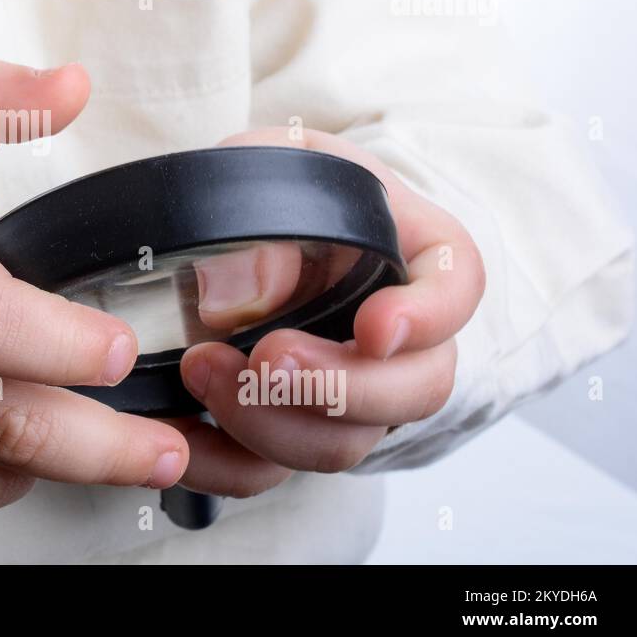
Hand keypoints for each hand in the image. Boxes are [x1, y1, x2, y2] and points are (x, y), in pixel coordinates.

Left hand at [173, 127, 484, 496]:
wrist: (234, 222)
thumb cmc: (274, 182)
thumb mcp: (270, 164)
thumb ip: (266, 202)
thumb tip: (239, 295)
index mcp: (413, 251)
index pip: (456, 286)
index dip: (428, 317)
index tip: (377, 327)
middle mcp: (399, 337)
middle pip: (416, 389)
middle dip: (340, 387)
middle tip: (268, 358)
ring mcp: (347, 393)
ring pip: (344, 444)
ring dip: (272, 423)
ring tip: (202, 368)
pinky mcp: (286, 429)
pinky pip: (270, 473)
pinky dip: (223, 464)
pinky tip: (180, 432)